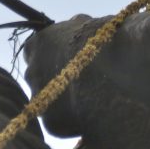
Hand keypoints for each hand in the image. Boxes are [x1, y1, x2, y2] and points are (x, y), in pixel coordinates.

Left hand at [23, 14, 94, 135]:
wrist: (117, 73)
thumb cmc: (105, 41)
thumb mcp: (88, 24)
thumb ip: (75, 27)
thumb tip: (75, 26)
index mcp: (39, 43)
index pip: (35, 48)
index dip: (50, 51)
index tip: (65, 53)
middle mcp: (32, 71)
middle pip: (38, 74)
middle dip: (54, 76)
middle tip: (80, 76)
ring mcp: (39, 99)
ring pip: (48, 99)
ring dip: (63, 97)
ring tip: (90, 94)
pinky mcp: (51, 124)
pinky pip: (61, 120)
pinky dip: (73, 117)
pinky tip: (93, 109)